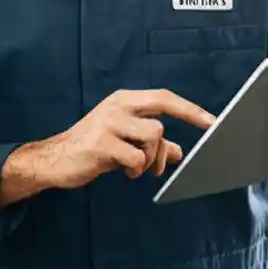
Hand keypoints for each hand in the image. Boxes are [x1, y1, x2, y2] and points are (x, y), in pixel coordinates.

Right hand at [0, 89, 214, 206]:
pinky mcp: (101, 144)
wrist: (55, 159)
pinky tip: (125, 170)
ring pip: (153, 135)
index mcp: (124, 100)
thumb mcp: (125, 141)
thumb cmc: (92, 148)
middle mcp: (117, 106)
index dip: (189, 108)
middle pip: (162, 107)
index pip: (163, 97)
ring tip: (138, 166)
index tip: (212, 120)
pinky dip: (137, 168)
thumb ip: (153, 145)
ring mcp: (108, 123)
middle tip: (208, 131)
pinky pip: (137, 157)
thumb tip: (180, 151)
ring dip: (153, 157)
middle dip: (189, 116)